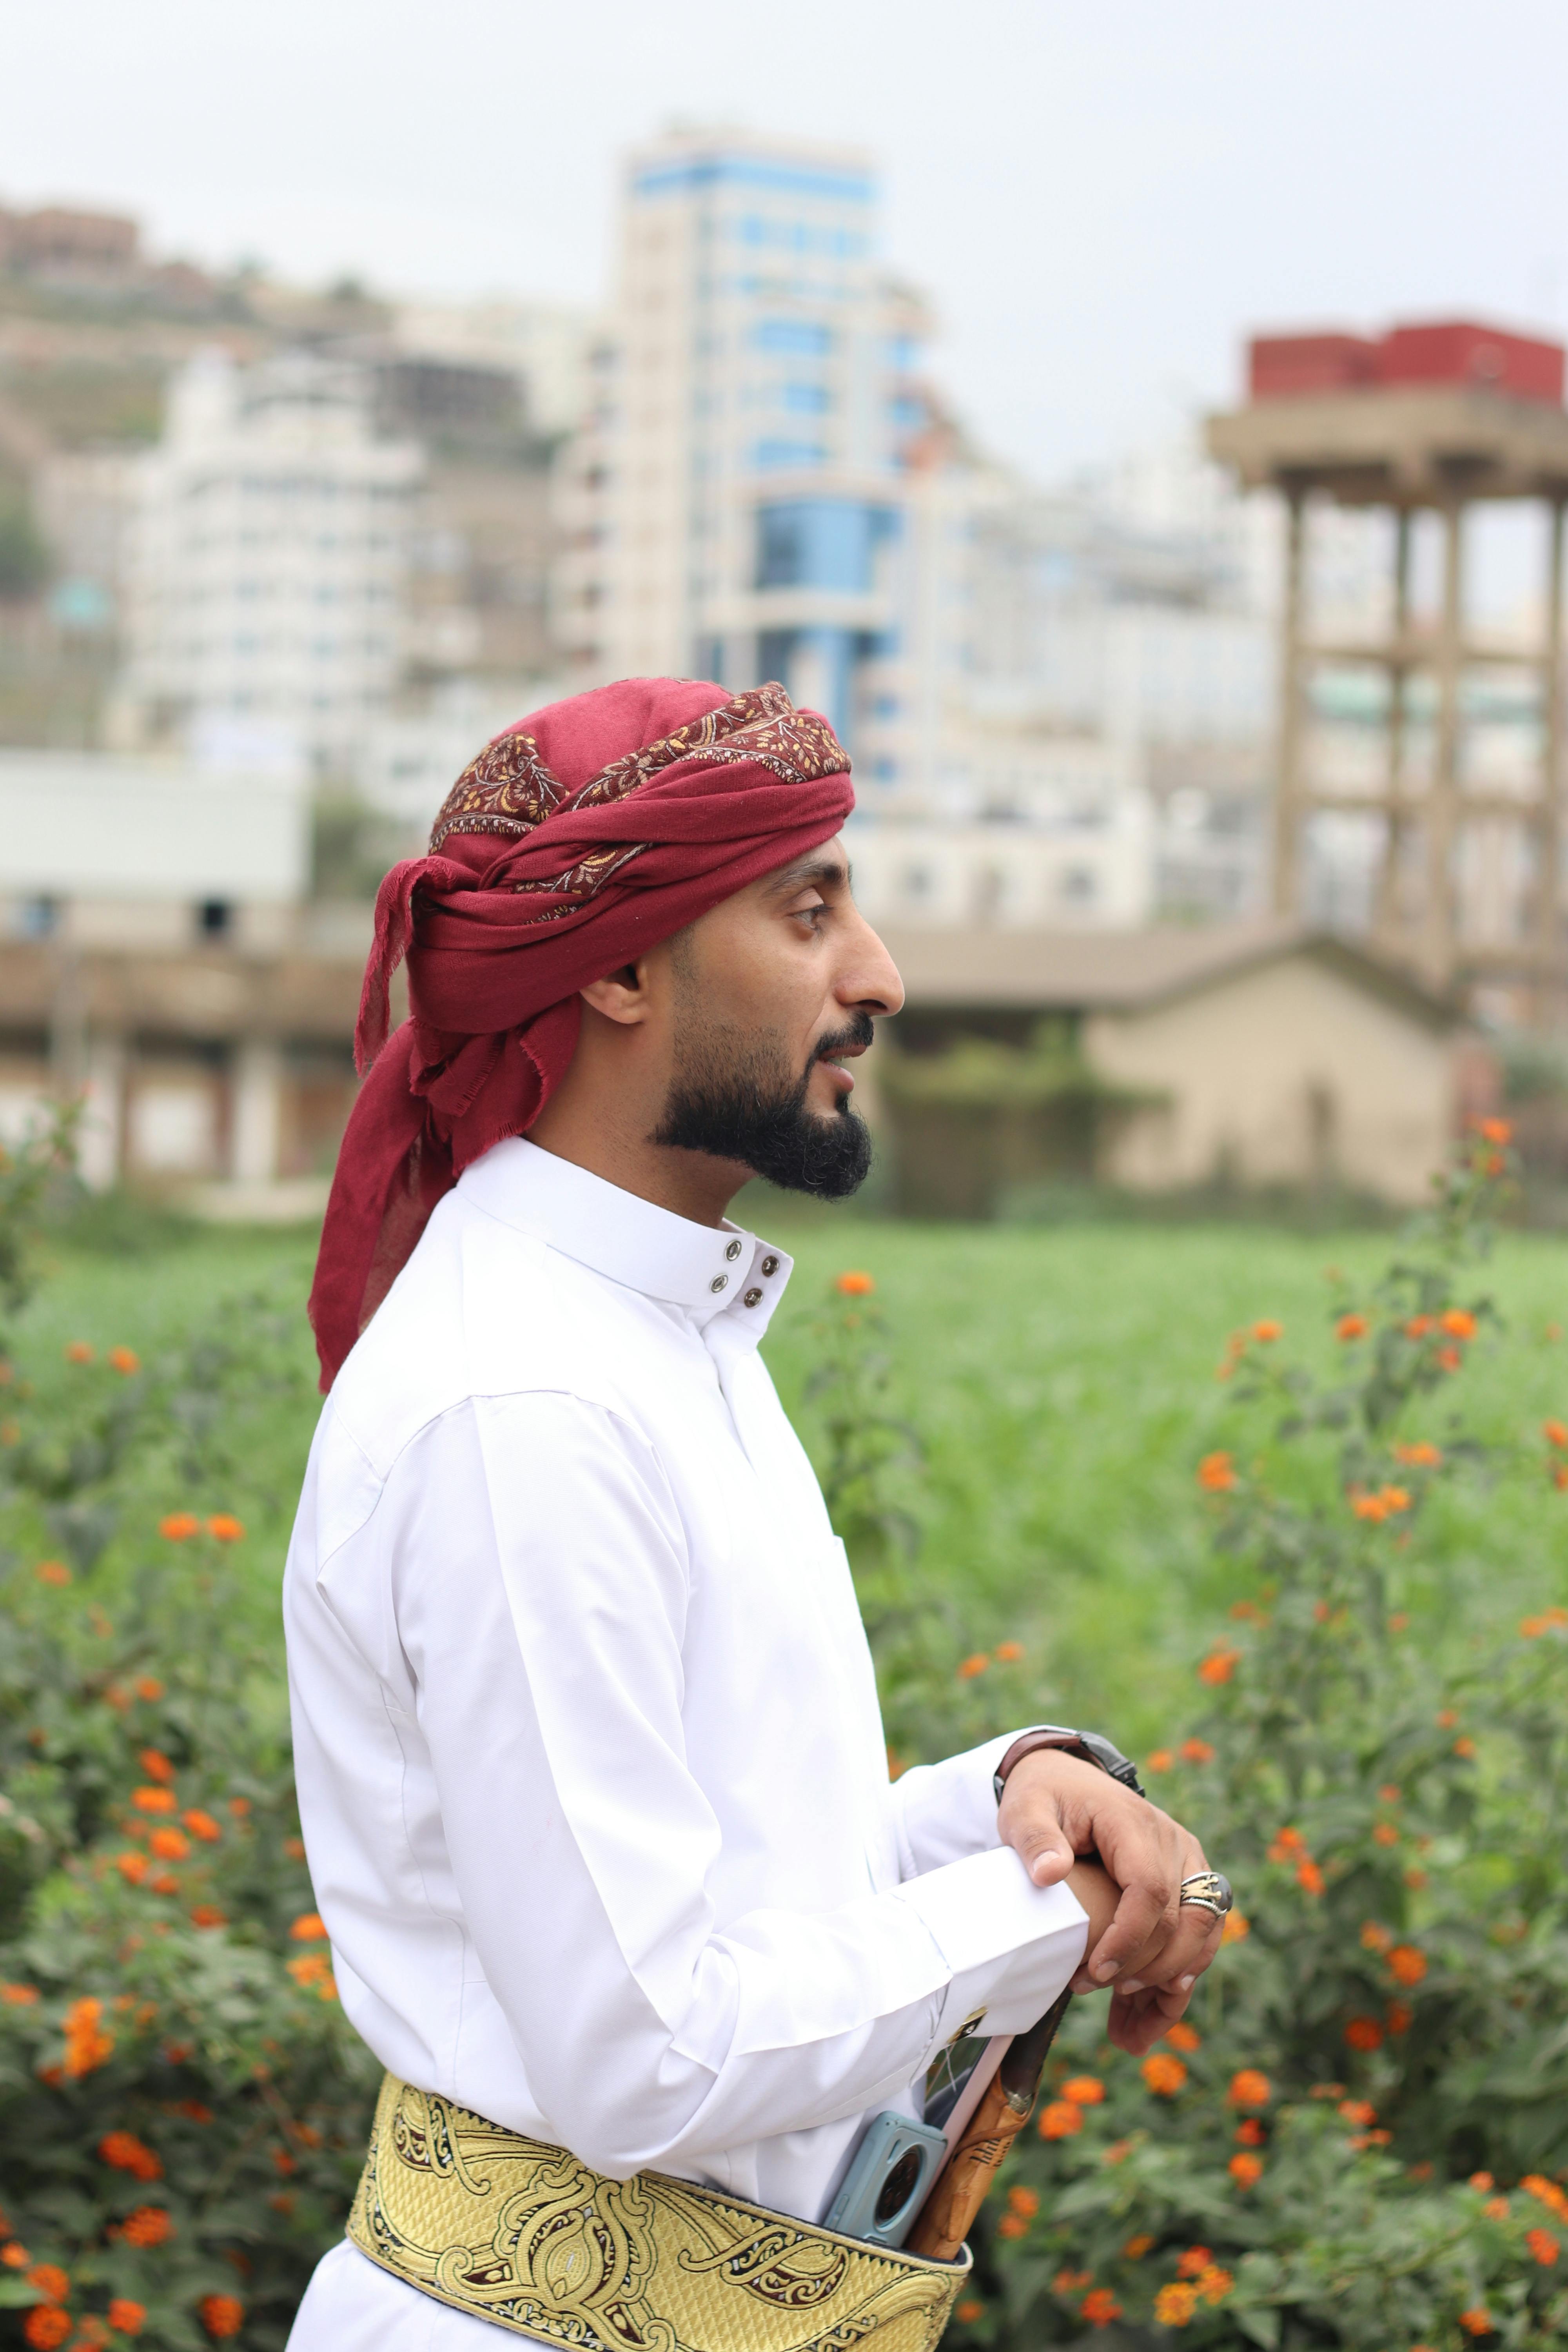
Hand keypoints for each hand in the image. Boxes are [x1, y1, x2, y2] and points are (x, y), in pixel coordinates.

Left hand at [999, 1751, 1222, 2054]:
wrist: (1067, 1781)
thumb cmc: (1044, 1798)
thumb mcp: (1025, 1809)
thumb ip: (1034, 1838)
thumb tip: (1049, 1873)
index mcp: (1132, 1821)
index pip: (1149, 1888)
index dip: (1129, 1939)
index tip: (1093, 1973)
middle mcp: (1172, 1841)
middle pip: (1181, 1918)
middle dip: (1143, 1970)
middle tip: (1090, 1991)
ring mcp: (1187, 1862)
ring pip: (1200, 1935)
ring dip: (1168, 1989)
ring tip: (1125, 2033)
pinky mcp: (1187, 1883)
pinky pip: (1197, 1939)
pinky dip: (1175, 1982)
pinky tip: (1145, 2019)